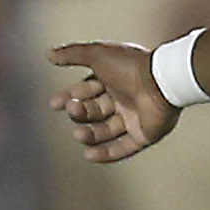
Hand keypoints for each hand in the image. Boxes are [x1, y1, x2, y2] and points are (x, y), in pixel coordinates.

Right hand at [45, 41, 179, 162]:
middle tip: (73, 109)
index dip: (69, 95)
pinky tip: (88, 154)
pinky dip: (105, 153)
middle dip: (79, 113)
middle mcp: (123, 99)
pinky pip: (122, 148)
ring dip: (89, 134)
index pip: (86, 90)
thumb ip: (72, 54)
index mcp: (113, 79)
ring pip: (105, 131)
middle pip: (93, 111)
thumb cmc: (130, 66)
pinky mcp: (144, 135)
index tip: (55, 103)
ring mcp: (134, 118)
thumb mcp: (97, 55)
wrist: (161, 83)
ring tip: (79, 134)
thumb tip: (48, 54)